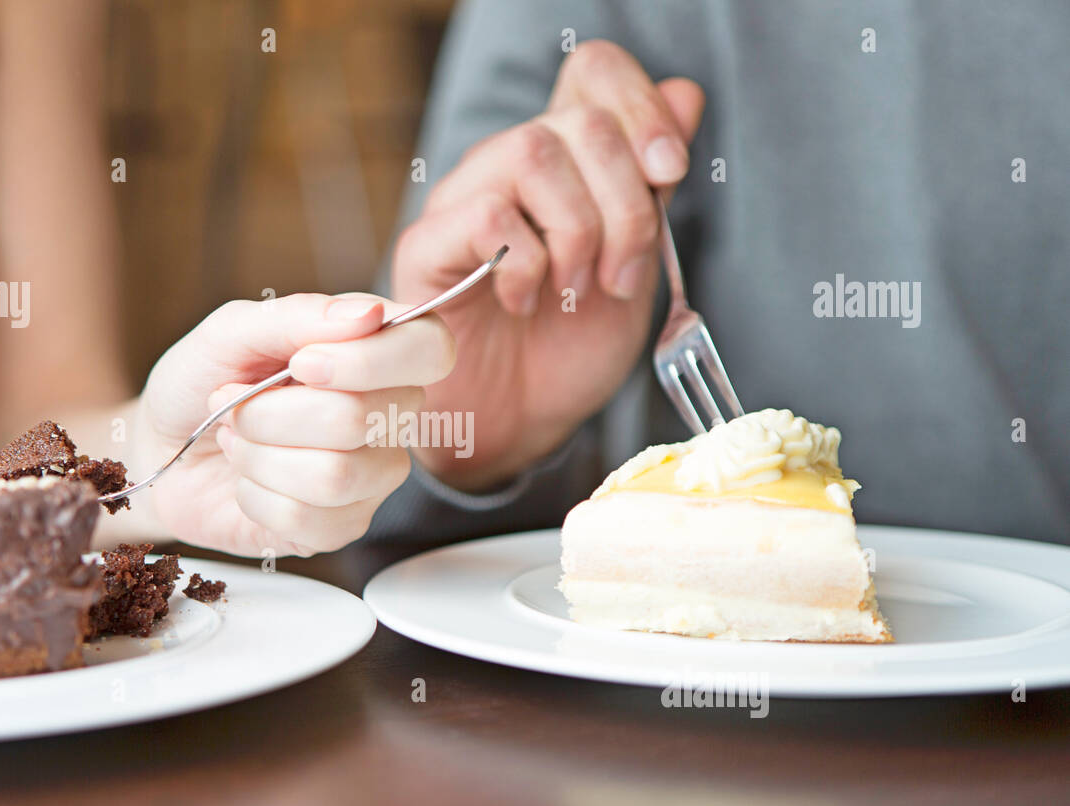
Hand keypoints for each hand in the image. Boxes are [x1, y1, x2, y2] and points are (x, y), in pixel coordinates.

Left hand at [131, 294, 455, 556]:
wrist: (159, 449)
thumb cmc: (200, 382)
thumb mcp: (232, 331)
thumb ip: (296, 316)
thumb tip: (369, 313)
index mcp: (376, 354)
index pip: (431, 349)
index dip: (372, 360)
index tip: (301, 364)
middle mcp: (389, 416)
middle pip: (362, 419)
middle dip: (273, 412)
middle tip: (236, 403)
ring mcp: (370, 478)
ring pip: (334, 475)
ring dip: (259, 456)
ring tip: (237, 441)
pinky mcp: (340, 527)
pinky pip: (306, 519)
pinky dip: (253, 497)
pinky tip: (247, 481)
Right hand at [392, 40, 704, 489]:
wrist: (518, 425)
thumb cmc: (568, 350)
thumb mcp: (637, 266)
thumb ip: (653, 186)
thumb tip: (684, 94)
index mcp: (565, 163)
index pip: (594, 73)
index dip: (641, 106)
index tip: (671, 175)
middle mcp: (510, 166)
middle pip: (580, 120)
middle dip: (626, 204)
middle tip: (623, 276)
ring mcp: (464, 200)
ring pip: (534, 152)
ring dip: (578, 230)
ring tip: (578, 289)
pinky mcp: (427, 245)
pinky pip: (488, 213)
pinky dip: (526, 262)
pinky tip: (525, 302)